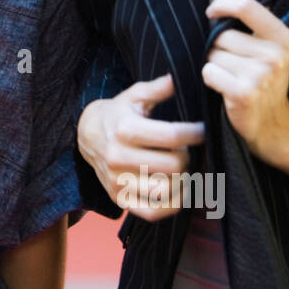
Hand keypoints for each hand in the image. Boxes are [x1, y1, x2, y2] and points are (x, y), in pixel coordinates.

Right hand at [77, 74, 203, 221]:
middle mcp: (118, 157)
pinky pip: (152, 213)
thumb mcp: (135, 95)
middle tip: (189, 150)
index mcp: (125, 129)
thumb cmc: (118, 113)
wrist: (86, 134)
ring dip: (184, 181)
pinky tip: (179, 191)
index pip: (173, 136)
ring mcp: (117, 181)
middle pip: (175, 165)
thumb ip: (159, 88)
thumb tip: (181, 75)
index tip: (202, 130)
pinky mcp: (118, 198)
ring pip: (166, 190)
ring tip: (185, 169)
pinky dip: (172, 206)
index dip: (196, 133)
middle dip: (189, 157)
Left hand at [202, 0, 288, 162]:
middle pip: (222, 35)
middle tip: (231, 63)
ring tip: (231, 76)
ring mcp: (260, 74)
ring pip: (212, 54)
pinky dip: (210, 79)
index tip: (211, 12)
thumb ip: (252, 25)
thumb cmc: (263, 79)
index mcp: (283, 37)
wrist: (273, 123)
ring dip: (213, 64)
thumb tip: (217, 5)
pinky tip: (225, 88)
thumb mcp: (269, 49)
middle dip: (216, 46)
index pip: (246, 5)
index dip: (223, 4)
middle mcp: (274, 54)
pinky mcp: (243, 92)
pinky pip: (208, 72)